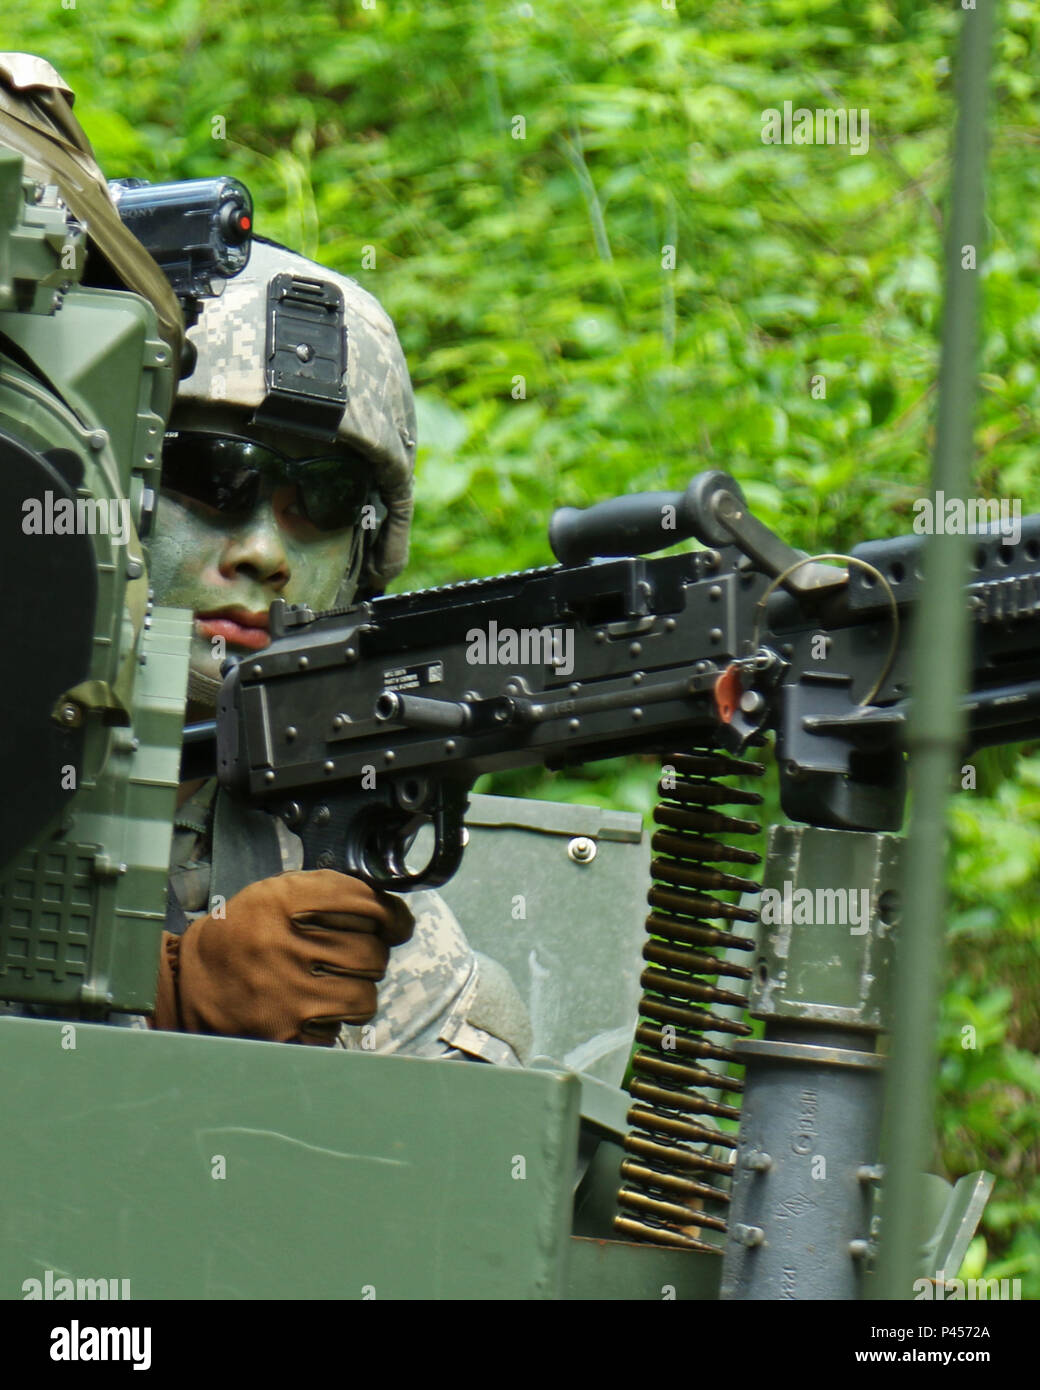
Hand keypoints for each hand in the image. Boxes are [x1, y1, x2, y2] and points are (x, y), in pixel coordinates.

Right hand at [153, 869, 413, 1043]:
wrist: (191, 981)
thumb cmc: (243, 932)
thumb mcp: (277, 893)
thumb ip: (330, 892)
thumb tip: (389, 909)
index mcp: (286, 903)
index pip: (367, 905)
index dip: (393, 916)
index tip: (397, 924)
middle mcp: (288, 946)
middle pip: (372, 953)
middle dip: (373, 954)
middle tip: (356, 956)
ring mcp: (289, 994)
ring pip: (364, 996)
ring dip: (359, 990)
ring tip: (337, 983)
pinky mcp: (287, 1033)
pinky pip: (339, 1029)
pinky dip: (334, 1020)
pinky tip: (314, 1007)